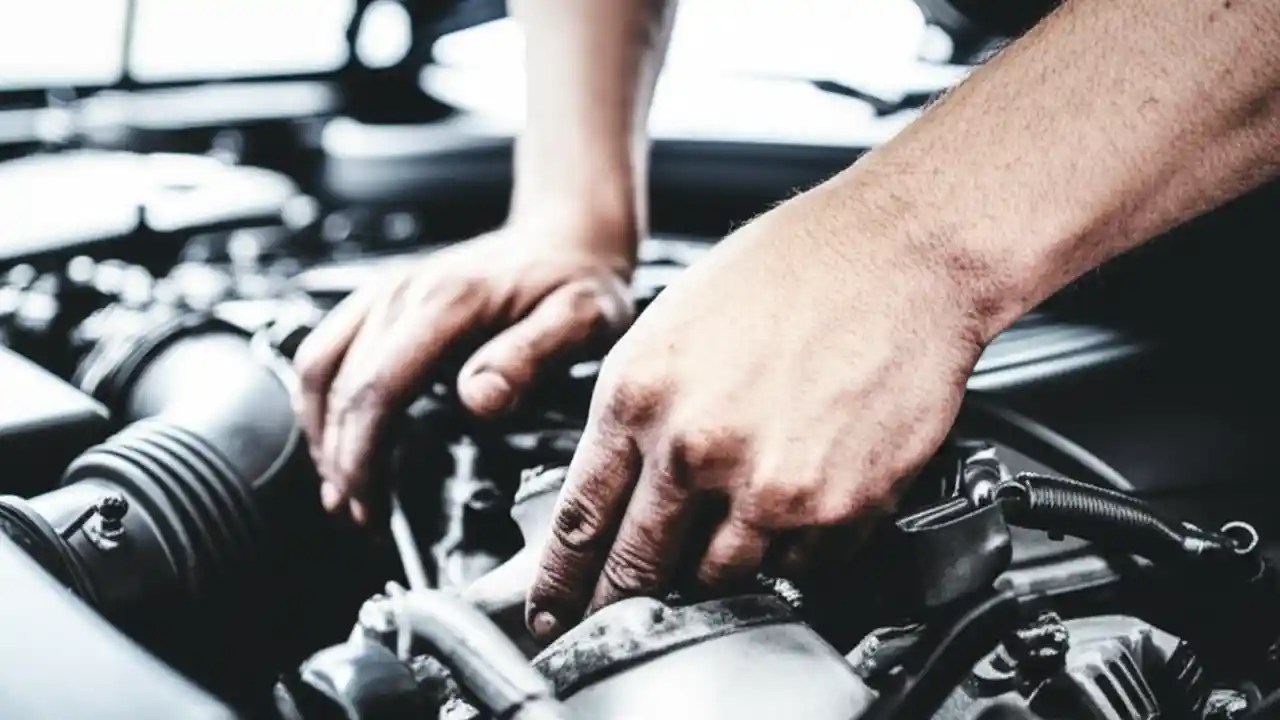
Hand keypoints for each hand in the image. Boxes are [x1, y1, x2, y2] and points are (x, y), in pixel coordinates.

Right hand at [293, 215, 634, 522]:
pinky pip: (327, 348)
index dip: (364, 455)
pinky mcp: (383, 297)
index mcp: (449, 303)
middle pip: (342, 387)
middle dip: (342, 461)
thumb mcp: (580, 320)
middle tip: (362, 515)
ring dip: (322, 435)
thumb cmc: (579, 280)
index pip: (377, 389)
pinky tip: (336, 439)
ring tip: (343, 491)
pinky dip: (321, 401)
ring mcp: (388, 292)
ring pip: (320, 367)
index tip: (373, 505)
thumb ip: (530, 357)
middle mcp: (405, 293)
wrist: (567, 234)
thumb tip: (478, 400)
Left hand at [526, 186, 999, 640]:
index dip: (559, 584)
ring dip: (710, 577)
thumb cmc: (792, 270)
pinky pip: (795, 570)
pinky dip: (785, 559)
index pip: (579, 522)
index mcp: (638, 396)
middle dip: (620, 603)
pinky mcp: (838, 508)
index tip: (551, 613)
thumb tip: (619, 482)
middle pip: (638, 568)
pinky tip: (789, 517)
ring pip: (716, 580)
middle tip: (615, 619)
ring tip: (722, 545)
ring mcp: (768, 486)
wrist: (898, 253)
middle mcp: (695, 448)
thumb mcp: (672, 326)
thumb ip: (637, 412)